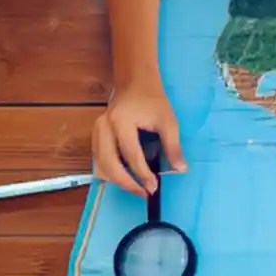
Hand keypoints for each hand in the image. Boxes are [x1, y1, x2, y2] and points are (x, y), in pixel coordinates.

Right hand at [93, 75, 186, 196]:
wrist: (135, 83)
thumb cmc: (152, 100)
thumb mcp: (168, 121)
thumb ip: (173, 146)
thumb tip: (181, 170)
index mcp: (121, 122)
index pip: (131, 155)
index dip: (142, 174)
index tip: (153, 187)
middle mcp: (103, 128)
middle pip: (108, 165)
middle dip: (126, 183)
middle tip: (144, 193)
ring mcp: (95, 132)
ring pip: (100, 166)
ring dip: (117, 180)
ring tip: (137, 187)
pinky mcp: (95, 136)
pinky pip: (99, 160)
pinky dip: (111, 172)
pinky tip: (127, 177)